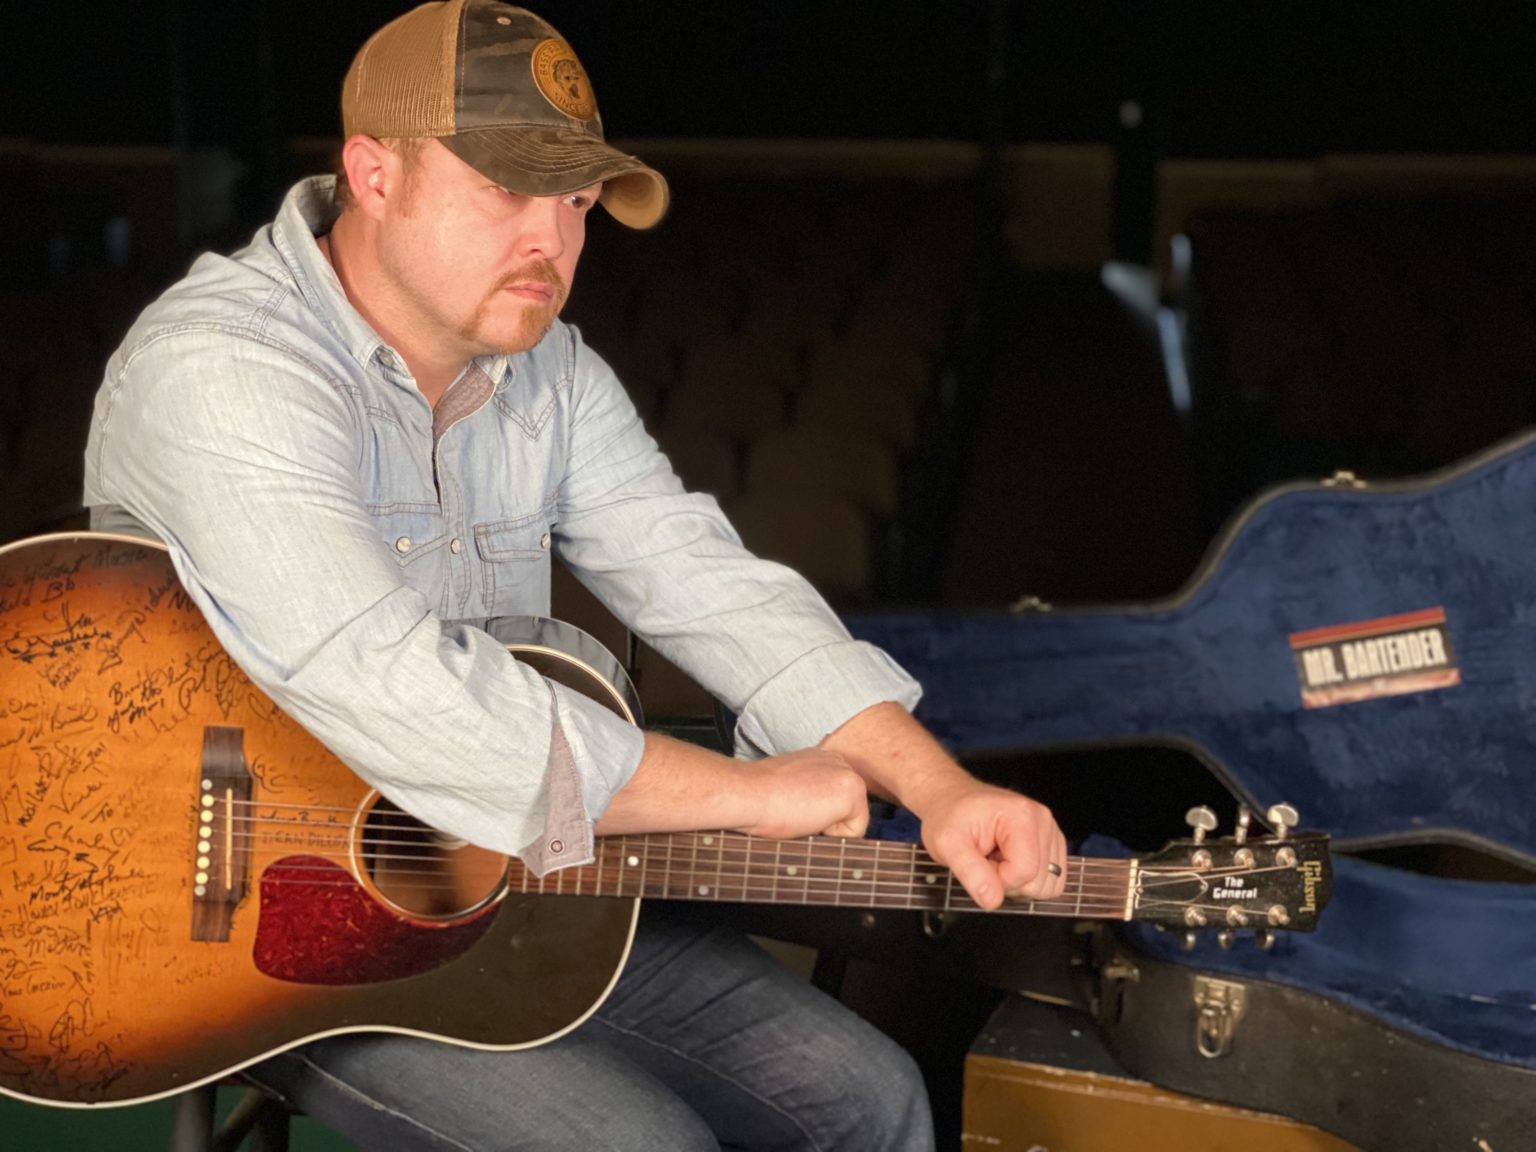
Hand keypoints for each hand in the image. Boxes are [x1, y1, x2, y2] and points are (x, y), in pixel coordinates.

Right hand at [733, 749, 870, 839]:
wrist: (747, 792)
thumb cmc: (758, 798)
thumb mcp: (790, 791)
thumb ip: (809, 795)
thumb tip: (819, 821)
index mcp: (822, 760)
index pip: (836, 803)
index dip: (816, 818)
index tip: (792, 809)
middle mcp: (839, 762)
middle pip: (848, 814)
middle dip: (825, 824)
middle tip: (794, 812)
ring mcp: (848, 775)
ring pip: (851, 824)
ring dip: (826, 830)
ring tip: (798, 814)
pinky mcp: (852, 792)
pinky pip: (853, 834)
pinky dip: (831, 837)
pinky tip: (807, 818)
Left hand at [916, 778, 1066, 910]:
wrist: (950, 801)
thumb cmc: (948, 816)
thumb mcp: (947, 843)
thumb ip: (970, 872)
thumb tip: (992, 899)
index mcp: (1022, 816)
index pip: (1025, 871)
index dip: (998, 880)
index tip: (979, 863)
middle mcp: (1042, 821)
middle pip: (1039, 882)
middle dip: (1007, 882)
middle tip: (985, 860)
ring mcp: (1049, 832)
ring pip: (1048, 885)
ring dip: (1018, 883)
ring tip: (995, 860)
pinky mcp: (1051, 844)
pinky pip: (1052, 881)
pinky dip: (1028, 881)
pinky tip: (1008, 862)